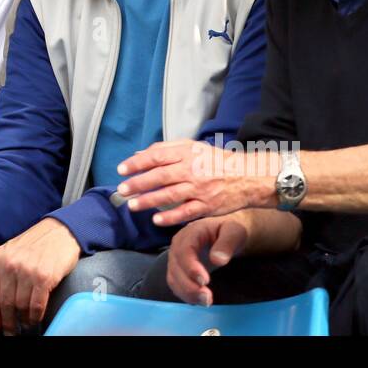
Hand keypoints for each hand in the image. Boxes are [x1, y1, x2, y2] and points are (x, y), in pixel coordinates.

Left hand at [0, 218, 79, 334]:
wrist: (59, 232)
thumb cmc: (34, 245)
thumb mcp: (9, 253)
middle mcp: (8, 264)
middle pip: (3, 304)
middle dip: (6, 322)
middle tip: (9, 332)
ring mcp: (26, 270)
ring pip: (19, 306)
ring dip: (22, 321)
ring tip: (24, 326)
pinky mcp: (44, 276)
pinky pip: (36, 305)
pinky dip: (35, 316)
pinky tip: (35, 319)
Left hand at [115, 140, 278, 226]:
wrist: (246, 177)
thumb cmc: (214, 161)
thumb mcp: (192, 148)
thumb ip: (165, 150)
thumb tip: (138, 155)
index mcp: (187, 153)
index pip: (157, 156)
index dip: (137, 163)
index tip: (121, 170)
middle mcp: (192, 170)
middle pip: (160, 176)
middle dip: (138, 183)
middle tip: (121, 190)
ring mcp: (200, 189)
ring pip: (170, 195)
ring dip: (149, 201)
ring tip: (132, 205)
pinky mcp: (207, 206)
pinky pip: (186, 212)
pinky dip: (170, 217)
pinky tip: (156, 220)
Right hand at [166, 215, 250, 306]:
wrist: (227, 234)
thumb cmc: (231, 231)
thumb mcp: (234, 232)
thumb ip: (227, 244)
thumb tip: (217, 260)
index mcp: (192, 231)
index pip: (184, 249)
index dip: (191, 267)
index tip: (205, 281)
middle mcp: (179, 244)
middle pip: (176, 266)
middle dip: (189, 285)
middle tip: (208, 297)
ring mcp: (177, 257)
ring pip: (173, 277)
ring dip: (187, 292)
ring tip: (206, 301)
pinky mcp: (178, 269)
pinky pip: (175, 284)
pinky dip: (185, 294)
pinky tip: (199, 300)